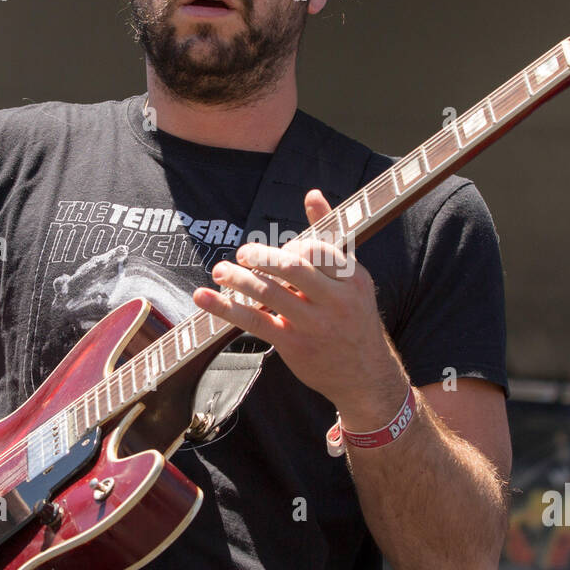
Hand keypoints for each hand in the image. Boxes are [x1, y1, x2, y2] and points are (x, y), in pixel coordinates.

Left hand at [192, 188, 405, 422]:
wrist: (365, 375)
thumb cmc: (353, 316)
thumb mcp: (352, 277)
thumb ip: (329, 234)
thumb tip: (312, 194)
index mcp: (352, 278)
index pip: (316, 249)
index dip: (292, 245)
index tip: (281, 251)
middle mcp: (335, 300)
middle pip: (293, 268)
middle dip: (262, 257)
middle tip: (243, 253)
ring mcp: (314, 324)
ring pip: (269, 294)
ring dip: (239, 279)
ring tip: (220, 270)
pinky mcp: (293, 345)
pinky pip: (255, 322)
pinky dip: (226, 308)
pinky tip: (204, 298)